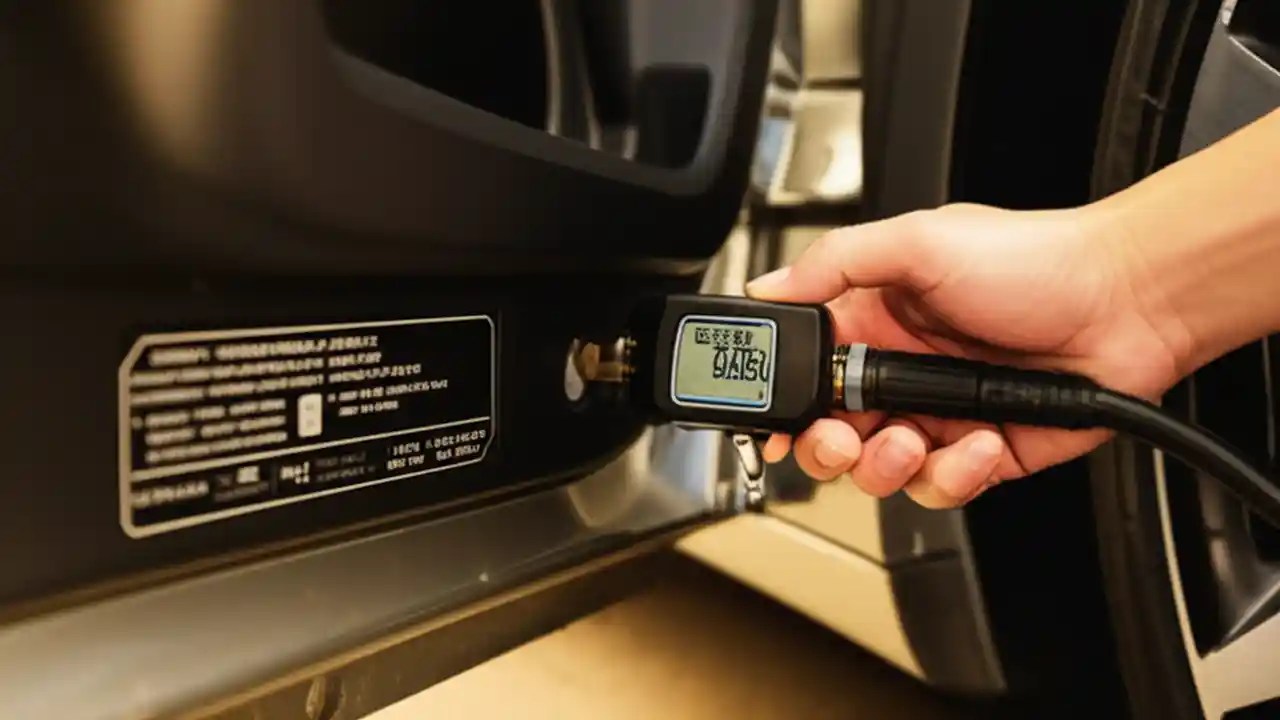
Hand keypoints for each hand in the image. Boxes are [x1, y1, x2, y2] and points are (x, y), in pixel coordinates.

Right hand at [746, 203, 1187, 507]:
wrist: (1129, 299)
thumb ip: (834, 262)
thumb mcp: (919, 241)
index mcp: (875, 319)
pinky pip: (942, 486)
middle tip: (845, 437)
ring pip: (879, 471)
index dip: (784, 402)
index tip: (775, 419)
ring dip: (887, 466)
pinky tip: (979, 441)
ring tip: (915, 439)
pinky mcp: (981, 452)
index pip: (805, 371)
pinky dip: (953, 474)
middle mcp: (900, 371)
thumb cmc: (1037, 260)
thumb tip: (766, 286)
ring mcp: (939, 414)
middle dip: (827, 447)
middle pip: (830, 433)